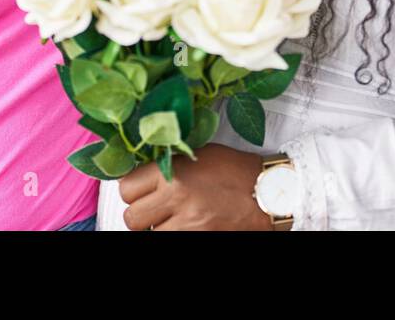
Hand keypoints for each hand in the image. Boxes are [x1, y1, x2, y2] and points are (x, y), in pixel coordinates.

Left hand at [118, 144, 270, 230]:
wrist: (268, 192)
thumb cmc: (235, 170)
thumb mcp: (197, 155)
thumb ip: (167, 164)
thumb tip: (142, 174)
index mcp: (172, 173)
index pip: (126, 188)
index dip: (133, 190)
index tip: (140, 190)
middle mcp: (176, 199)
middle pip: (132, 217)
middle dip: (141, 213)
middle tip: (155, 207)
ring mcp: (188, 224)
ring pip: (150, 234)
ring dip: (157, 227)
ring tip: (172, 218)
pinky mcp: (199, 239)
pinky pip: (169, 241)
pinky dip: (173, 234)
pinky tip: (184, 225)